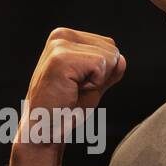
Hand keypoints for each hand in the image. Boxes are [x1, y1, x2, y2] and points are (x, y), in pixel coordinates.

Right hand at [20, 27, 125, 149]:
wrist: (44, 129)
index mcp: (66, 37)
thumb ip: (108, 71)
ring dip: (97, 81)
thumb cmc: (65, 110)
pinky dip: (94, 84)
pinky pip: (100, 65)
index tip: (79, 84)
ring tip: (73, 90)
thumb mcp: (93, 85)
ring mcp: (59, 45)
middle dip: (103, 75)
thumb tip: (121, 59)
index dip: (103, 72)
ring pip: (109, 56)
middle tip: (76, 90)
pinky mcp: (60, 58)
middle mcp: (61, 35)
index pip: (109, 45)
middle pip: (112, 48)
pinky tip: (72, 91)